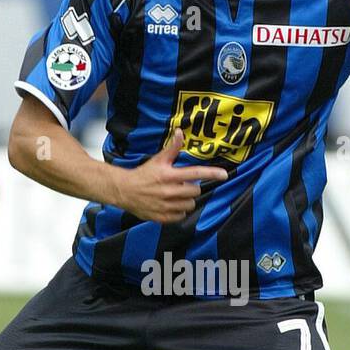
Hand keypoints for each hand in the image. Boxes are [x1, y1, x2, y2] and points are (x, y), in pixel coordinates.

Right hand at [113, 130, 227, 223]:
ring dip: (186, 200)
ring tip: (175, 195)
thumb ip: (172, 148)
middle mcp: (169, 191)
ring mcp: (166, 206)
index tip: (224, 175)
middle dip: (191, 188)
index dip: (212, 174)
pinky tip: (170, 205)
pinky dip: (178, 212)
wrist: (124, 191)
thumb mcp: (158, 160)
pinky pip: (181, 216)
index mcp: (169, 176)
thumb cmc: (143, 174)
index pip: (195, 173)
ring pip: (189, 205)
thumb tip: (179, 132)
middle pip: (195, 191)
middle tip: (180, 185)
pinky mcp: (162, 217)